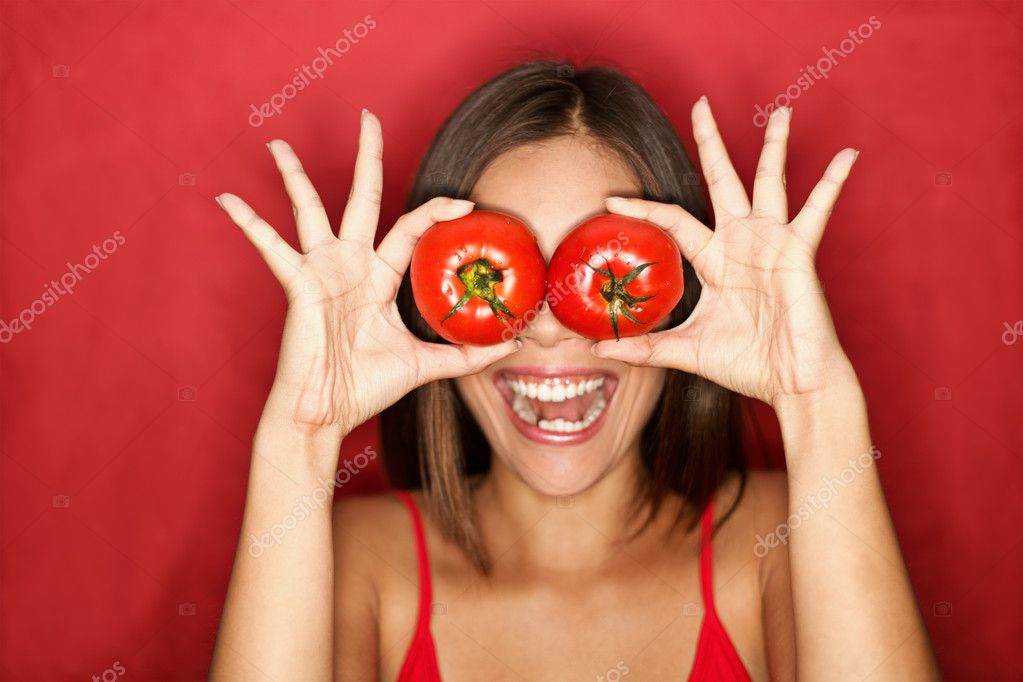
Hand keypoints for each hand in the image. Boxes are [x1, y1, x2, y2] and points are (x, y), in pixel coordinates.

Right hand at [215, 111, 519, 436]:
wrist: (325, 413)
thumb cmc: (365, 388)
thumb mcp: (424, 364)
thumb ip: (465, 353)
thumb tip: (511, 347)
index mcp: (378, 278)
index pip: (411, 228)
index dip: (436, 210)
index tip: (464, 201)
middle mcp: (350, 265)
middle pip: (362, 198)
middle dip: (367, 158)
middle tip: (368, 117)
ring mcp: (320, 271)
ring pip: (308, 210)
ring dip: (293, 176)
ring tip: (277, 143)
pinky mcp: (297, 283)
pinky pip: (269, 247)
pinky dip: (248, 223)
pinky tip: (227, 199)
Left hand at [593, 98, 857, 406]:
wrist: (791, 383)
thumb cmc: (746, 364)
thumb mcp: (685, 351)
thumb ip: (644, 346)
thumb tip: (598, 350)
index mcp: (715, 261)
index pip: (674, 220)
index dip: (644, 207)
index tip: (612, 198)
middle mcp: (742, 243)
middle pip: (721, 180)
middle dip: (710, 143)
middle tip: (700, 104)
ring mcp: (772, 243)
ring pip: (769, 182)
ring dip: (774, 146)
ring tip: (780, 111)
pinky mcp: (799, 252)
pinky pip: (817, 210)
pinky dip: (832, 183)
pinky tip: (846, 154)